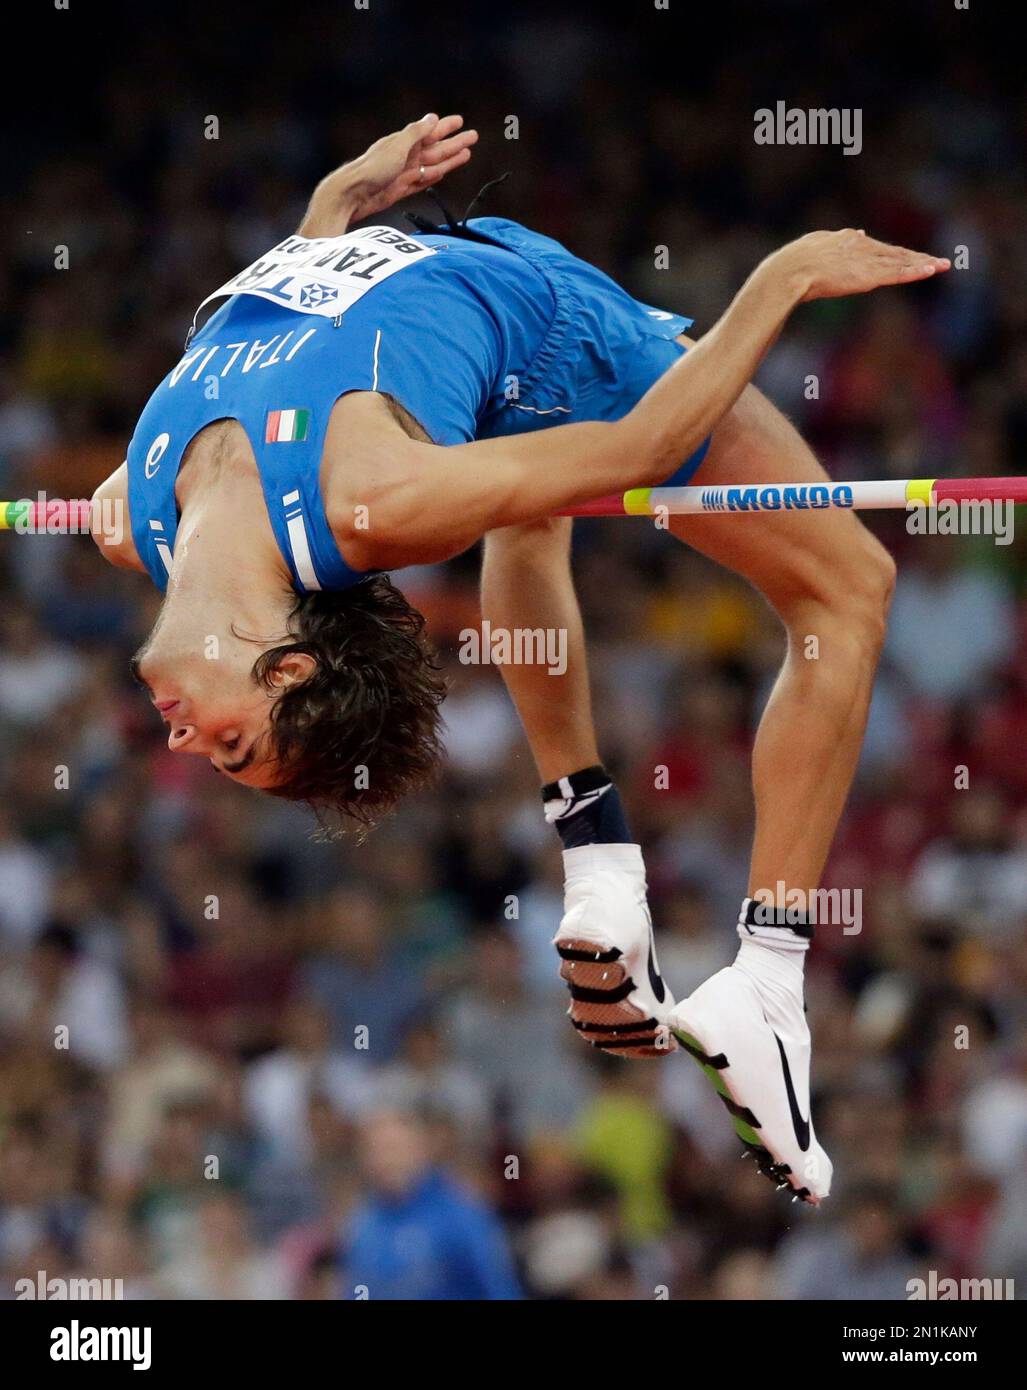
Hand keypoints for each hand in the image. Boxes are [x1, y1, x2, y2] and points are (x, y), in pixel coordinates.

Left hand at [333, 113, 477, 222]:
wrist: (352, 195)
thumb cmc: (372, 169)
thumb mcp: (397, 146)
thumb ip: (416, 133)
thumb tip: (432, 118)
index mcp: (404, 142)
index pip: (431, 131)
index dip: (446, 127)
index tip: (460, 121)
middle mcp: (405, 156)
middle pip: (437, 148)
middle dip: (455, 142)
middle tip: (473, 136)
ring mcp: (404, 173)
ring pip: (433, 164)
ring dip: (450, 159)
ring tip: (466, 153)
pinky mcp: (400, 190)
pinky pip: (423, 182)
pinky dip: (434, 176)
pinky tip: (442, 173)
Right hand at [768, 229, 950, 302]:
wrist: (791, 271)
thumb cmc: (792, 264)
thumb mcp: (815, 245)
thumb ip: (837, 240)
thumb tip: (857, 231)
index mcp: (848, 241)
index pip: (879, 249)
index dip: (898, 254)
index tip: (912, 257)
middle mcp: (863, 247)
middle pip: (897, 253)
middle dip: (919, 257)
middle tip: (941, 262)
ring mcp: (867, 261)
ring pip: (902, 262)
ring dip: (925, 264)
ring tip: (944, 265)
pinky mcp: (869, 276)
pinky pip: (898, 273)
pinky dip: (915, 272)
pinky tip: (931, 270)